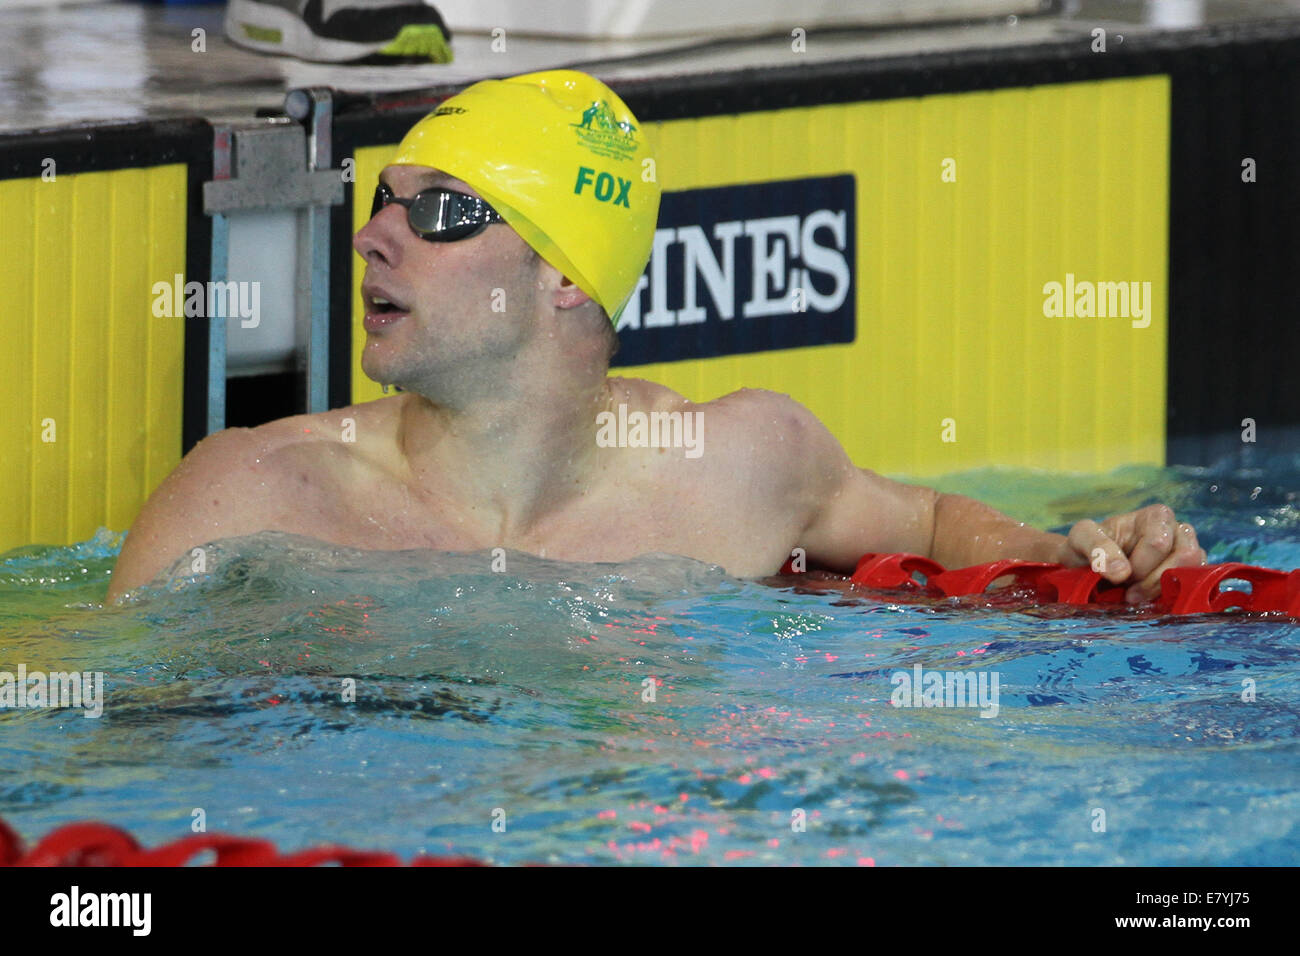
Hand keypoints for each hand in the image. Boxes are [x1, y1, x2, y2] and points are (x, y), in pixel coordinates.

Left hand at [1064, 504, 1206, 603]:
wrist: (1088, 567)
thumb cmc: (1087, 548)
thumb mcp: (1080, 539)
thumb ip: (1097, 548)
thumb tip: (1122, 572)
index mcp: (1156, 516)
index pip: (1159, 543)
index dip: (1139, 566)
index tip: (1119, 576)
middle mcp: (1178, 531)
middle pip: (1185, 556)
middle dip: (1152, 581)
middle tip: (1128, 591)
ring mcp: (1188, 552)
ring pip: (1194, 572)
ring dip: (1162, 590)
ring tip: (1136, 594)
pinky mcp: (1191, 574)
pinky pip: (1197, 586)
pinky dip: (1172, 597)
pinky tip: (1149, 599)